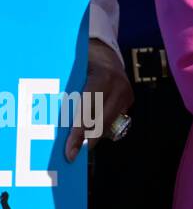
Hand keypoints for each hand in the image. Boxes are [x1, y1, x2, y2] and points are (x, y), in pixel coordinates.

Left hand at [64, 40, 132, 161]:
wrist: (104, 53)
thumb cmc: (80, 63)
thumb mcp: (72, 72)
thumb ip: (66, 93)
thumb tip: (46, 120)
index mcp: (102, 77)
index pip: (88, 111)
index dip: (77, 133)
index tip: (69, 152)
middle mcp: (118, 86)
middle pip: (101, 122)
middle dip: (85, 141)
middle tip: (71, 155)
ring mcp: (127, 94)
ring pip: (108, 124)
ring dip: (92, 137)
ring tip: (78, 147)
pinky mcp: (130, 100)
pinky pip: (114, 121)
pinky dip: (100, 129)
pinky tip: (89, 134)